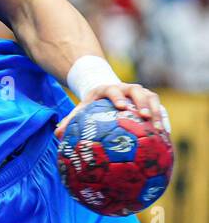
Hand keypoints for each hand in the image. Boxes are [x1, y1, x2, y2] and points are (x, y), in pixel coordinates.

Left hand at [54, 81, 169, 138]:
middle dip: (142, 102)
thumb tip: (57, 134)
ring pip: (151, 97)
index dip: (118, 97)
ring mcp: (140, 92)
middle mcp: (126, 88)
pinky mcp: (150, 99)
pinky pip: (160, 106)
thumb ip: (70, 120)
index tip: (122, 107)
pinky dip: (163, 118)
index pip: (113, 90)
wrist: (106, 92)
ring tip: (158, 128)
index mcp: (108, 89)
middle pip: (137, 91)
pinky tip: (164, 134)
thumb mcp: (81, 110)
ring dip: (157, 111)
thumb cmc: (93, 105)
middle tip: (145, 116)